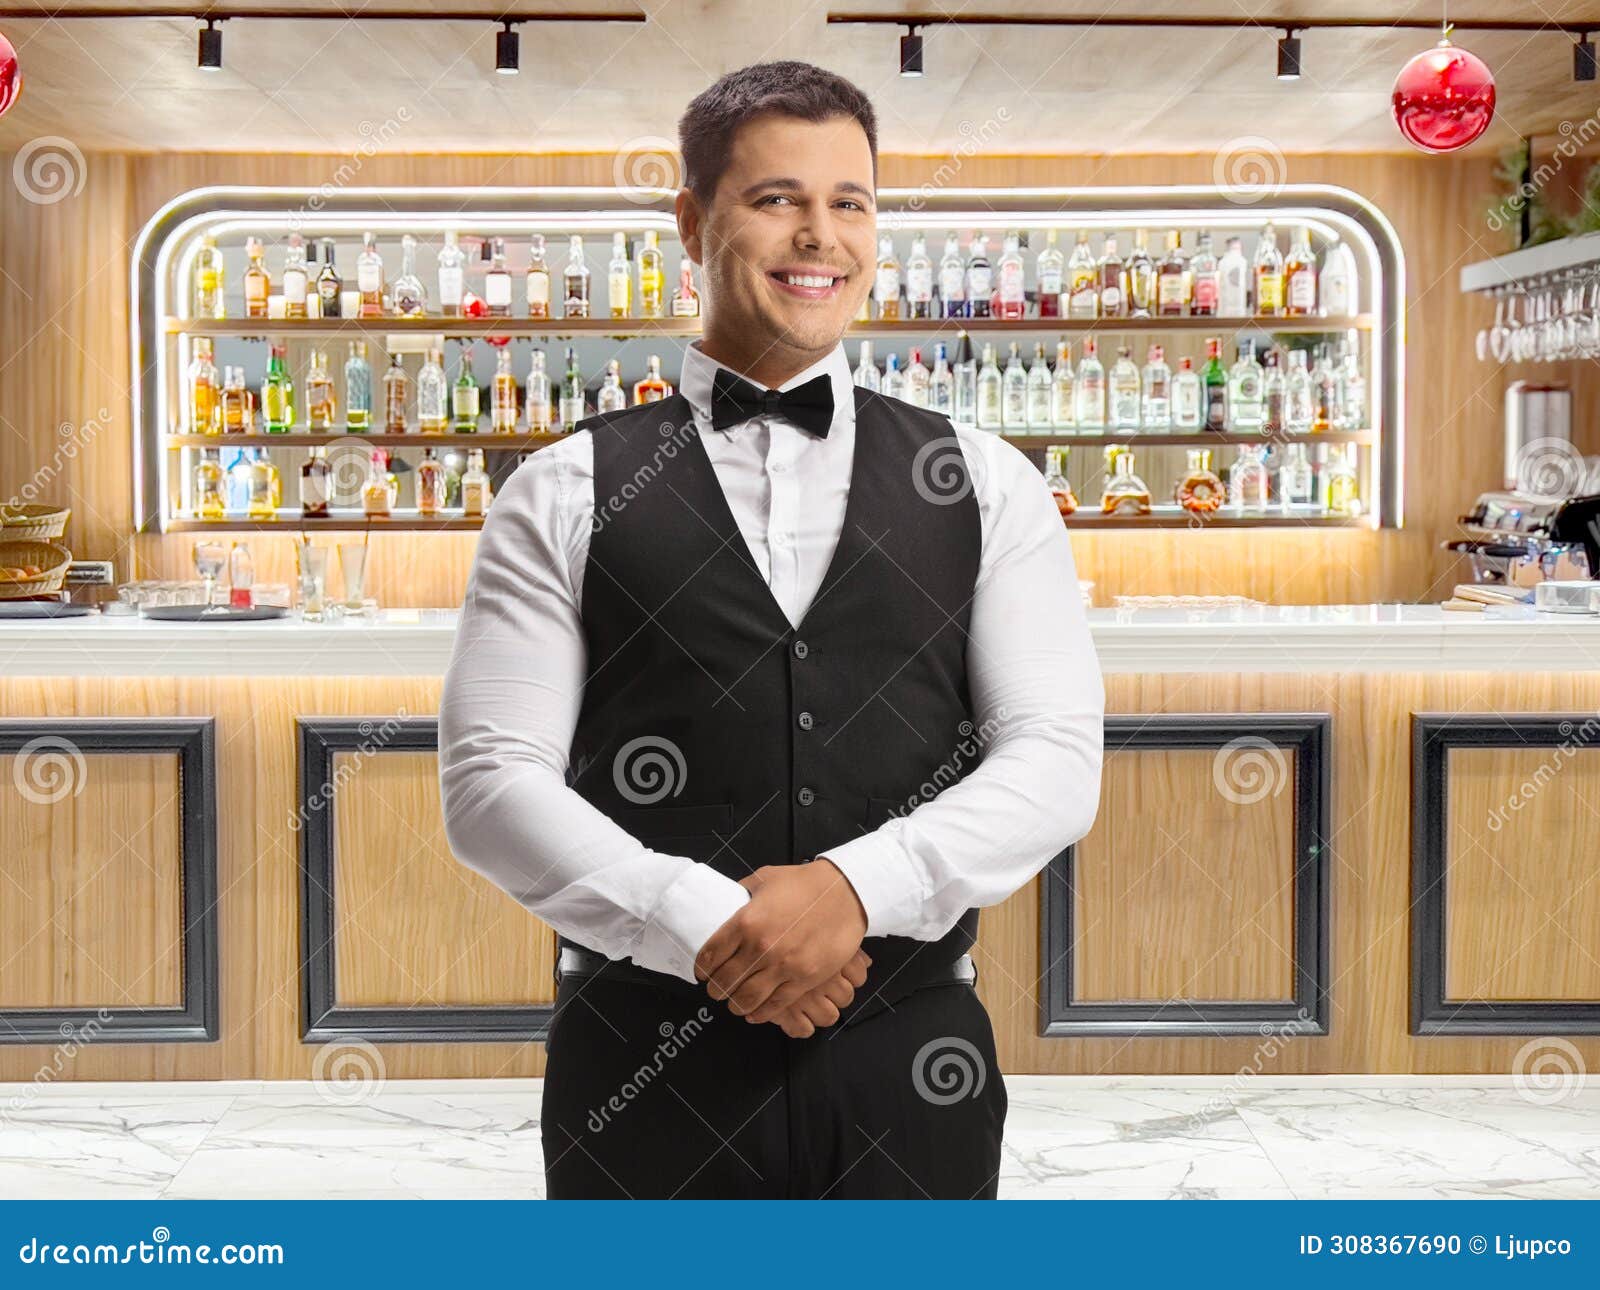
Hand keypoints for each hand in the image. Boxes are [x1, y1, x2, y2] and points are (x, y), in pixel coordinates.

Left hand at [695, 858, 868, 1022]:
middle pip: (725, 980)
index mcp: (746, 921)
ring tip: (733, 1003)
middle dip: (716, 989)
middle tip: (715, 990)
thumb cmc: (804, 883)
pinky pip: (776, 1004)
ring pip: (747, 998)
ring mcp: (783, 966)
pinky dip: (760, 1013)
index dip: (701, 968)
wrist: (845, 893)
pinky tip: (753, 1013)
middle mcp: (761, 947)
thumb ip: (741, 893)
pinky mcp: (804, 979)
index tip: (702, 973)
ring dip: (735, 1004)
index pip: (711, 955)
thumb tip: (726, 901)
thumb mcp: (765, 878)